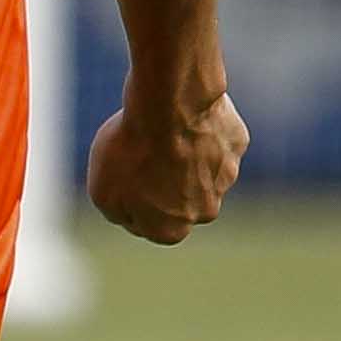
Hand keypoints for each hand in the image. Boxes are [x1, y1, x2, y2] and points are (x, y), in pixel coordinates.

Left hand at [88, 78, 245, 244]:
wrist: (171, 109)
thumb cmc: (130, 153)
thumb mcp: (103, 193)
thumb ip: (119, 213)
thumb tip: (132, 217)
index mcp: (170, 231)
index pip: (149, 225)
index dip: (132, 201)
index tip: (122, 181)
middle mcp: (205, 212)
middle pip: (178, 200)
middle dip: (161, 181)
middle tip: (142, 155)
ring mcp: (226, 178)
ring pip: (198, 170)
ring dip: (180, 155)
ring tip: (160, 133)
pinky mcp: (237, 146)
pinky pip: (213, 142)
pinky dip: (199, 132)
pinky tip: (183, 118)